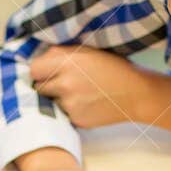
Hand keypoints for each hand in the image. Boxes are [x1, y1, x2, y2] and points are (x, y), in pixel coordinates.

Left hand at [30, 45, 170, 132]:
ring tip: (78, 93)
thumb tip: (39, 59)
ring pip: (50, 103)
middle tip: (62, 83)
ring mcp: (70, 104)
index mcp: (67, 61)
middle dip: (47, 85)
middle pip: (38, 88)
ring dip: (57, 99)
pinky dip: (69, 110)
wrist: (136, 93)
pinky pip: (63, 115)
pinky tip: (85, 104)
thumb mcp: (87, 52)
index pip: (33, 70)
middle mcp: (65, 83)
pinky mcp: (76, 119)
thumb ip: (61, 54)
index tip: (45, 72)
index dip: (39, 71)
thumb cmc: (113, 68)